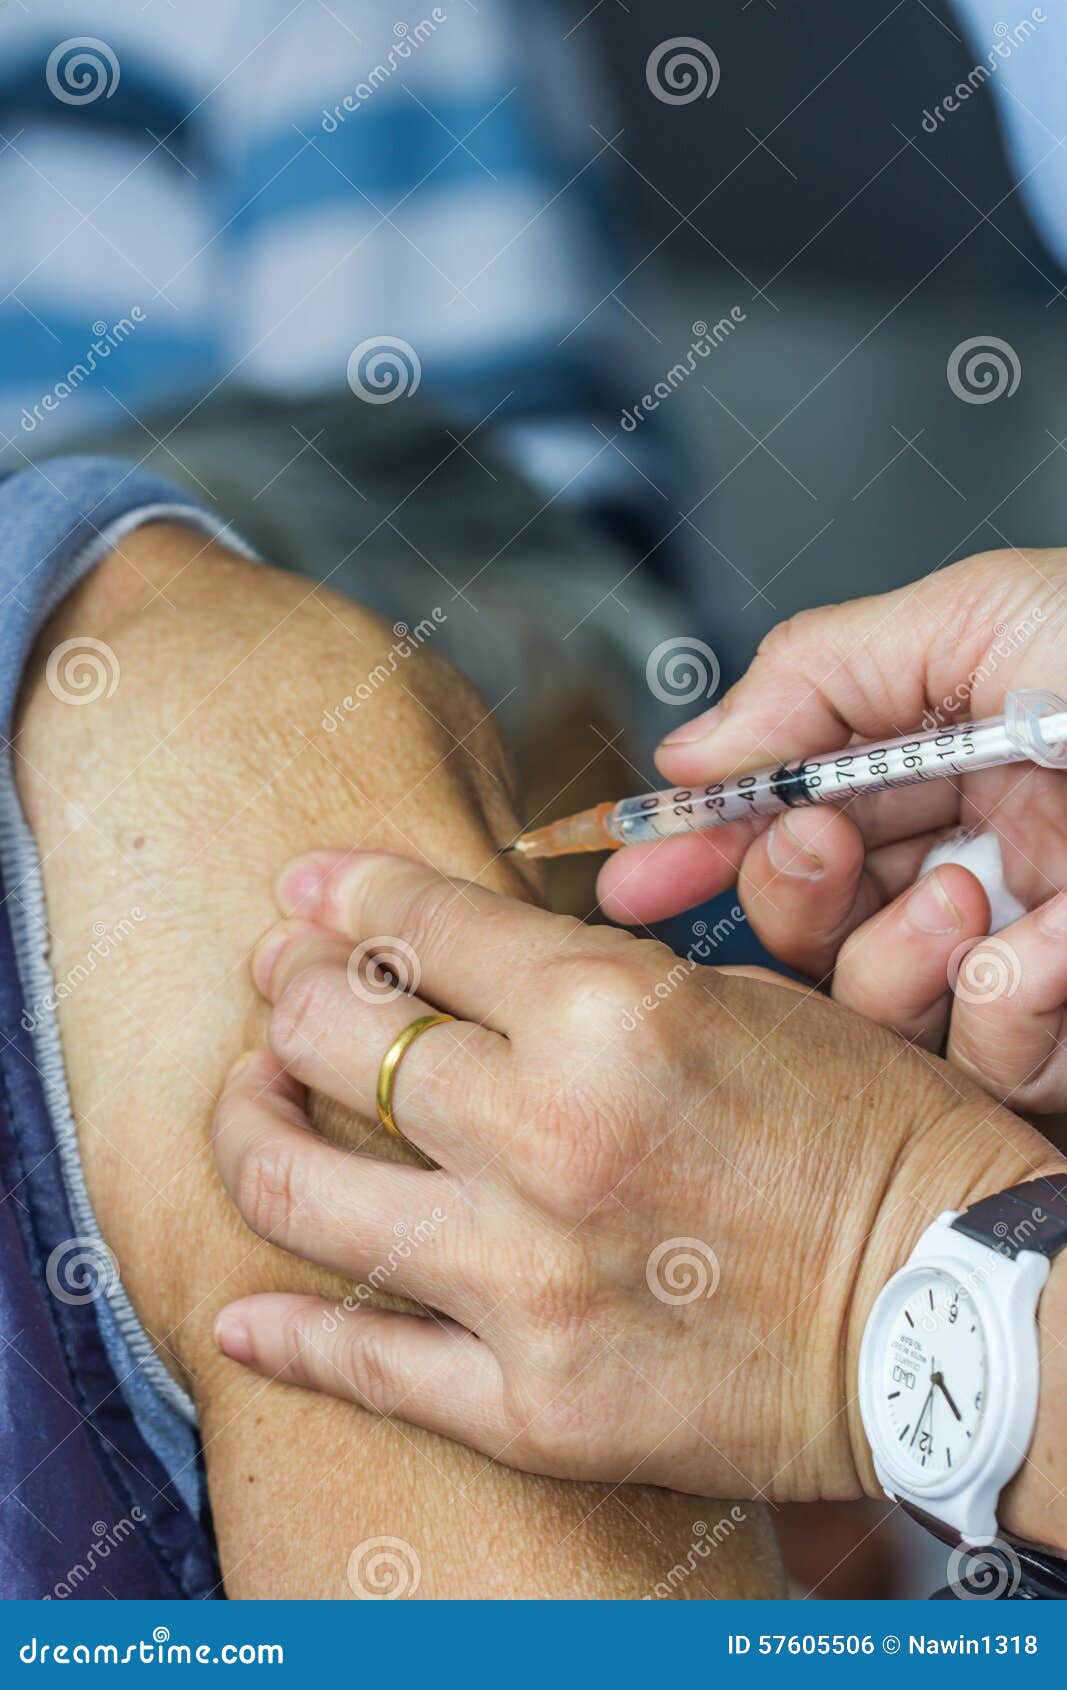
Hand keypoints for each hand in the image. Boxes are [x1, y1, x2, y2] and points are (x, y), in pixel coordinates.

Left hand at [210, 848, 1059, 1502]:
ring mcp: (527, 1280)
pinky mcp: (532, 1403)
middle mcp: (548, 1137)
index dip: (342, 891)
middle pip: (332, 1033)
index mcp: (611, 1018)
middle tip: (280, 985)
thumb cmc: (869, 1136)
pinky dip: (283, 1326)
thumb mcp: (742, 1000)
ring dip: (247, 1125)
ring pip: (302, 1185)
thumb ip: (580, 979)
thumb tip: (451, 950)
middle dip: (287, 988)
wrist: (953, 1308)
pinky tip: (245, 1301)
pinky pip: (362, 1362)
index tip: (308, 891)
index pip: (419, 920)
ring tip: (250, 1100)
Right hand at [599, 549, 1066, 1111]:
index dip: (703, 842)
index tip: (627, 871)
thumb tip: (693, 748)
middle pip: (812, 925)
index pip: (793, 812)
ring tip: (969, 899)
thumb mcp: (985, 616)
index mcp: (955, 763)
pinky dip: (999, 1011)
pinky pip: (984, 1062)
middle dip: (788, 896)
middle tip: (816, 855)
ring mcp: (1032, 957)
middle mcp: (980, 863)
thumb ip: (819, 675)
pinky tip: (1052, 958)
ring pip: (875, 1010)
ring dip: (894, 958)